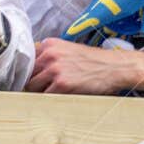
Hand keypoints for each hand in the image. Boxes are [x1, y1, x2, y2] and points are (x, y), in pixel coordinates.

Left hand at [25, 38, 143, 94]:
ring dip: (38, 92)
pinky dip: (48, 99)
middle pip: (27, 73)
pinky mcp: (62, 84)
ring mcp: (55, 69)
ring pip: (32, 85)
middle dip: (31, 82)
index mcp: (49, 44)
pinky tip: (57, 99)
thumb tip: (30, 69)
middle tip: (38, 90)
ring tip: (49, 95)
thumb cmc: (93, 61)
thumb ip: (50, 56)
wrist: (117, 67)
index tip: (27, 78)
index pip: (26, 59)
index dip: (26, 71)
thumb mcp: (68, 50)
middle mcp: (50, 54)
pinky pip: (45, 95)